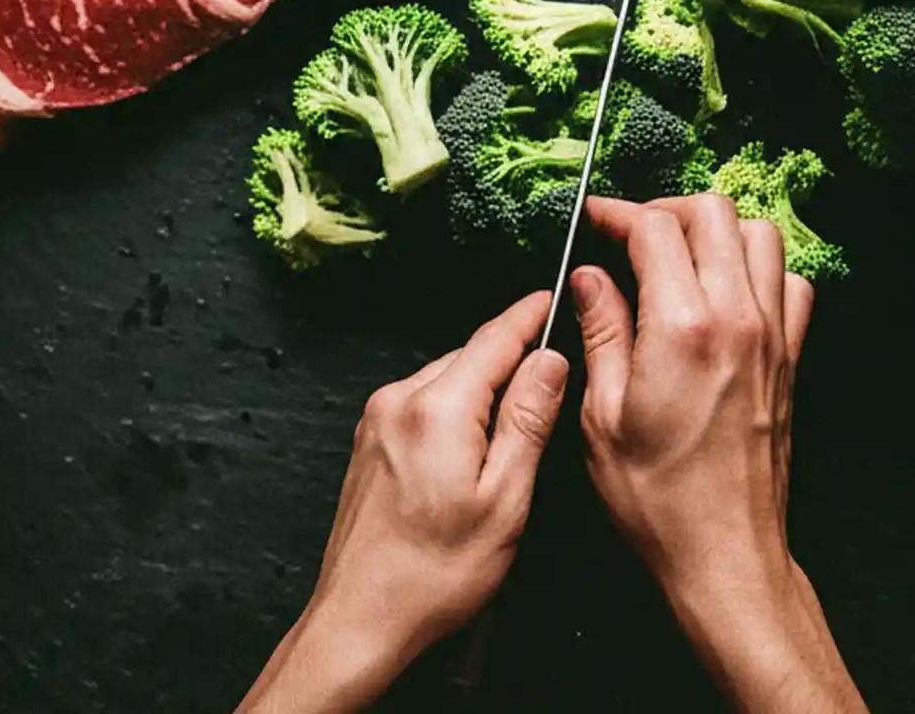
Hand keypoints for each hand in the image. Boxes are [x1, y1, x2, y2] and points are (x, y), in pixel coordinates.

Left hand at [239, 292, 568, 713]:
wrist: (361, 617)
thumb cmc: (433, 574)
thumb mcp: (505, 498)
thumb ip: (528, 420)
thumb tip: (549, 361)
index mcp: (437, 410)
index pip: (494, 339)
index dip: (530, 316)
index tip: (552, 298)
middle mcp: (398, 403)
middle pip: (469, 357)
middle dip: (512, 359)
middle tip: (553, 376)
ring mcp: (376, 421)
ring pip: (446, 381)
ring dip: (483, 390)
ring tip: (516, 430)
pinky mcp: (369, 442)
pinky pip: (422, 405)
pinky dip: (455, 412)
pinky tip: (472, 451)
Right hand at [573, 195, 865, 711]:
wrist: (724, 550)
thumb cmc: (658, 498)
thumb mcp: (602, 417)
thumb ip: (601, 333)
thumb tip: (589, 279)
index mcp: (682, 330)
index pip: (655, 229)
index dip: (617, 213)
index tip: (595, 221)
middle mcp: (737, 319)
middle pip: (713, 214)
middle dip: (664, 211)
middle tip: (630, 235)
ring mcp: (773, 336)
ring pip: (760, 235)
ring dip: (715, 231)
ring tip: (678, 256)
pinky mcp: (791, 358)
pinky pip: (791, 284)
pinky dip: (759, 270)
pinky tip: (726, 295)